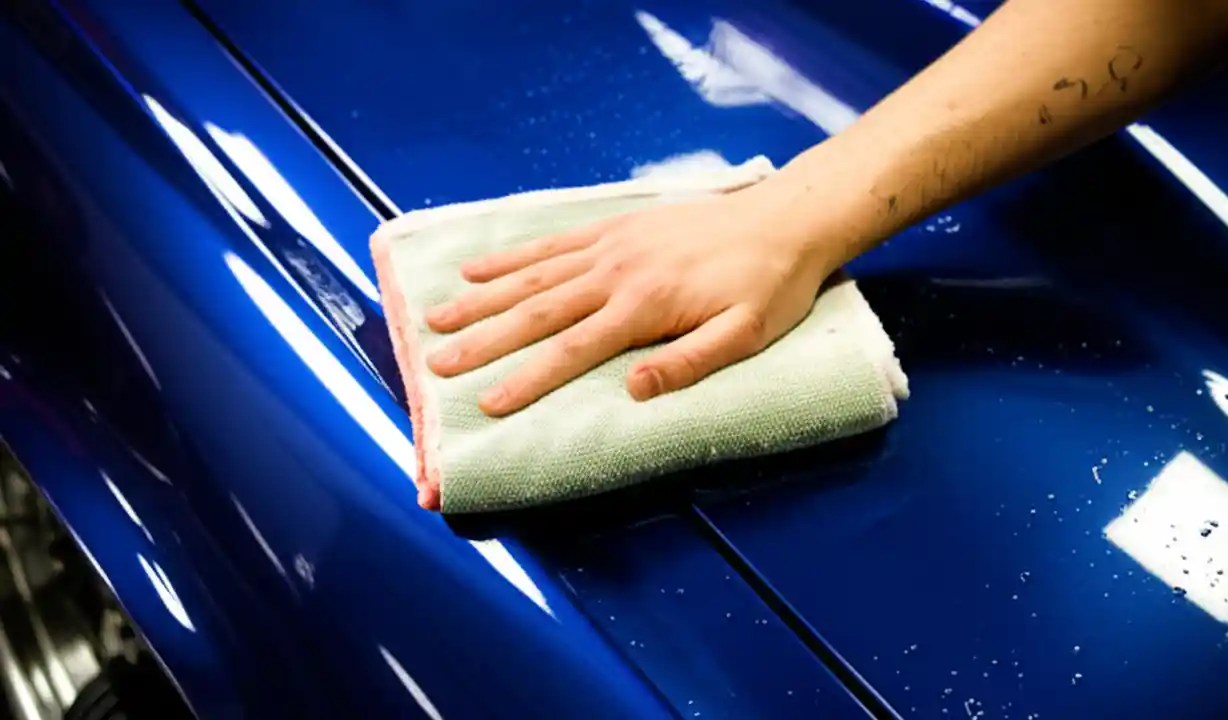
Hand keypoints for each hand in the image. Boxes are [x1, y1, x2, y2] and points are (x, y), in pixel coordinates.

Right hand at [423, 182, 839, 416]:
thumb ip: (688, 363)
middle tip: (436, 363)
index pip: (572, 350)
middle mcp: (616, 273)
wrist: (786, 218)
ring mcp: (611, 245)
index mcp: (644, 307)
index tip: (485, 403)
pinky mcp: (615, 227)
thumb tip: (631, 391)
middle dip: (484, 339)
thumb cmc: (769, 286)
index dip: (526, 378)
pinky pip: (552, 242)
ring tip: (437, 318)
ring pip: (534, 275)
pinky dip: (511, 257)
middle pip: (537, 311)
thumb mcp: (746, 335)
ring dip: (483, 298)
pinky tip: (476, 269)